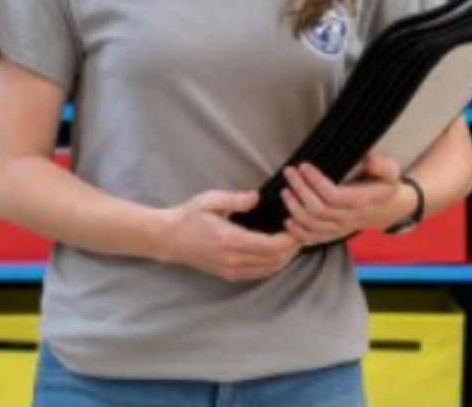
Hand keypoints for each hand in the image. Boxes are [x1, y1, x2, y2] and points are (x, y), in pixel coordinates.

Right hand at [157, 189, 301, 280]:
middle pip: (273, 261)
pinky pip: (257, 273)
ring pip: (267, 270)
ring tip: (294, 242)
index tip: (297, 226)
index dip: (288, 239)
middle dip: (292, 249)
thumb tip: (258, 197)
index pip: (269, 246)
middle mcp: (231, 259)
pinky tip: (278, 253)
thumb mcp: (211, 200)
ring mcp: (230, 270)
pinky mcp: (228, 274)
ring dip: (284, 259)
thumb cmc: (189, 216)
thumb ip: (236, 199)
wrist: (168, 238)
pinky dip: (272, 265)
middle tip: (302, 232)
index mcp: (229, 240)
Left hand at [281, 153, 407, 245]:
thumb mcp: (391, 171)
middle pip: (319, 210)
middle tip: (289, 172)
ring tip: (285, 191)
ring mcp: (341, 229)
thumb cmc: (386, 185)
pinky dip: (298, 232)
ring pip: (313, 225)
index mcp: (362, 201)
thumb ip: (382, 165)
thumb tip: (368, 159)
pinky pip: (314, 239)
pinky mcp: (334, 234)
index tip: (304, 166)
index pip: (335, 196)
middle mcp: (350, 218)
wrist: (391, 209)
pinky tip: (287, 220)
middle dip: (300, 190)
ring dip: (295, 208)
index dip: (316, 182)